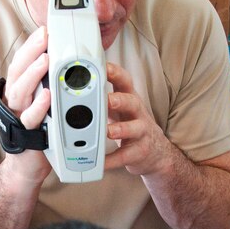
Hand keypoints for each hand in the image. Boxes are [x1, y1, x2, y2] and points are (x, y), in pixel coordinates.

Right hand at [2, 26, 51, 182]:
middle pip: (18, 71)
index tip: (44, 31)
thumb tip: (65, 64)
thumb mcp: (44, 103)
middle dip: (31, 51)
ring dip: (34, 74)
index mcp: (21, 90)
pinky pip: (30, 119)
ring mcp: (19, 116)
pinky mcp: (26, 134)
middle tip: (44, 37)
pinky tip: (47, 96)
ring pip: (21, 91)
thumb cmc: (39, 133)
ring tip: (45, 60)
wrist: (28, 167)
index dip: (31, 45)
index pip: (22, 62)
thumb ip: (49, 85)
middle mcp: (16, 101)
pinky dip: (38, 107)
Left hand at [104, 62, 168, 176]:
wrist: (156, 152)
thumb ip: (103, 98)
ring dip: (119, 129)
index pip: (124, 81)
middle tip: (106, 100)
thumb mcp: (121, 108)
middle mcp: (137, 112)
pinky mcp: (140, 151)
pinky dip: (111, 160)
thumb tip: (73, 88)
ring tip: (107, 132)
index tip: (102, 66)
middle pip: (131, 101)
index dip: (115, 72)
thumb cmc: (131, 125)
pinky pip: (124, 156)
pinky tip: (100, 162)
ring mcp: (141, 132)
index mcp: (129, 99)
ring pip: (133, 128)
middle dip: (118, 99)